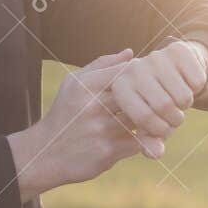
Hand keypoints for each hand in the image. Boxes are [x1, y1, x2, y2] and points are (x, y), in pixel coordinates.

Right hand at [7, 49, 145, 200]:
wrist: (45, 154)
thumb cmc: (65, 114)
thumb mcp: (74, 84)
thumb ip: (102, 65)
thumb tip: (130, 53)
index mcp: (86, 85)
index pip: (127, 72)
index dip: (143, 76)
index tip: (150, 81)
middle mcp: (92, 106)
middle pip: (138, 95)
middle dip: (153, 97)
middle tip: (161, 99)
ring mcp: (100, 129)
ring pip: (142, 118)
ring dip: (153, 118)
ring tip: (158, 117)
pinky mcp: (107, 151)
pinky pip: (139, 141)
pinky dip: (147, 139)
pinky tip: (147, 136)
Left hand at [103, 40, 207, 155]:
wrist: (172, 72)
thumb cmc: (155, 104)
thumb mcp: (149, 124)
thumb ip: (149, 141)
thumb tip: (155, 154)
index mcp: (120, 88)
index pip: (144, 118)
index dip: (159, 130)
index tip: (163, 129)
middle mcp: (134, 69)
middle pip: (165, 106)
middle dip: (175, 119)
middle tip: (174, 117)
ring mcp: (155, 58)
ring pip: (183, 96)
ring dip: (187, 105)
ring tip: (178, 100)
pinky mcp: (178, 51)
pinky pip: (197, 82)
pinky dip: (197, 89)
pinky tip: (186, 83)